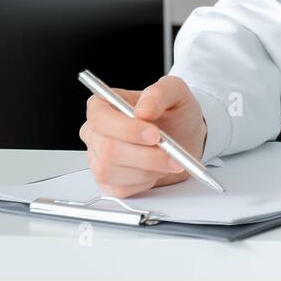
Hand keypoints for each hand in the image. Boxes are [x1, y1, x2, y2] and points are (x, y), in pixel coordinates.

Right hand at [79, 75, 207, 198]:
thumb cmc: (174, 113)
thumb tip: (143, 110)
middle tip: (172, 153)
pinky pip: (120, 188)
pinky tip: (156, 170)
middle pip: (108, 149)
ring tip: (167, 159)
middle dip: (145, 155)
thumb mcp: (175, 92)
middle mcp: (96, 132)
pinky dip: (145, 182)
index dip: (126, 129)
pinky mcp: (107, 181)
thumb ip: (159, 93)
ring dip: (148, 169)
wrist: (185, 137)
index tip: (154, 135)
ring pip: (112, 171)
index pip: (100, 118)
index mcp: (104, 105)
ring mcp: (98, 158)